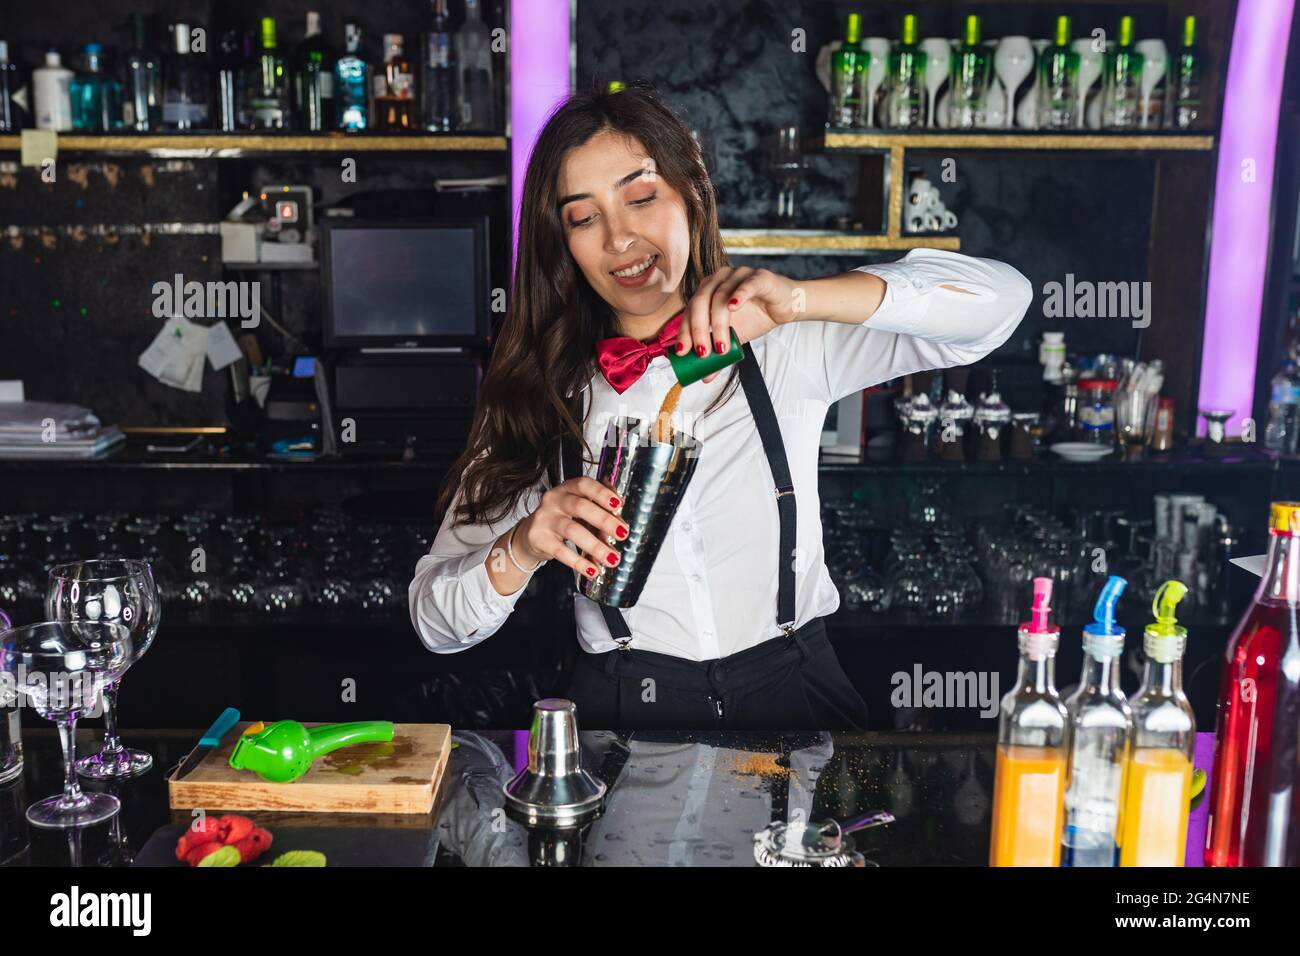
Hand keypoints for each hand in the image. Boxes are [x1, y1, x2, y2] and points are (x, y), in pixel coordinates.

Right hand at [517, 477, 630, 578]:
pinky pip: (561, 552)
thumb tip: (622, 521)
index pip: (585, 485)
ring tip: (612, 559)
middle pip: (581, 507)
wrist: (530, 534)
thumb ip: (597, 510)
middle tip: (623, 533)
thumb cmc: (562, 518)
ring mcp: (545, 519)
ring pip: (573, 531)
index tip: (619, 505)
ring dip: (596, 546)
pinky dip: (579, 562)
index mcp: (568, 488)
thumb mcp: (577, 508)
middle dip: (605, 521)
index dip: (602, 493)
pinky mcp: (539, 539)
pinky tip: (592, 570)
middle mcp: (555, 500)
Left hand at [674, 267, 799, 382]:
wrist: (785, 307)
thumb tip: (704, 378)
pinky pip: (746, 285)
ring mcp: (737, 275)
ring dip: (718, 324)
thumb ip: (719, 355)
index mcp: (706, 292)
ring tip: (721, 347)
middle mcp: (718, 279)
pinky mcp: (758, 277)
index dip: (684, 331)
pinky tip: (734, 306)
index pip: (689, 311)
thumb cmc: (756, 317)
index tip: (682, 352)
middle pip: (700, 302)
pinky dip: (738, 295)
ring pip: (720, 297)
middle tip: (703, 353)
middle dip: (698, 330)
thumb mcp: (734, 338)